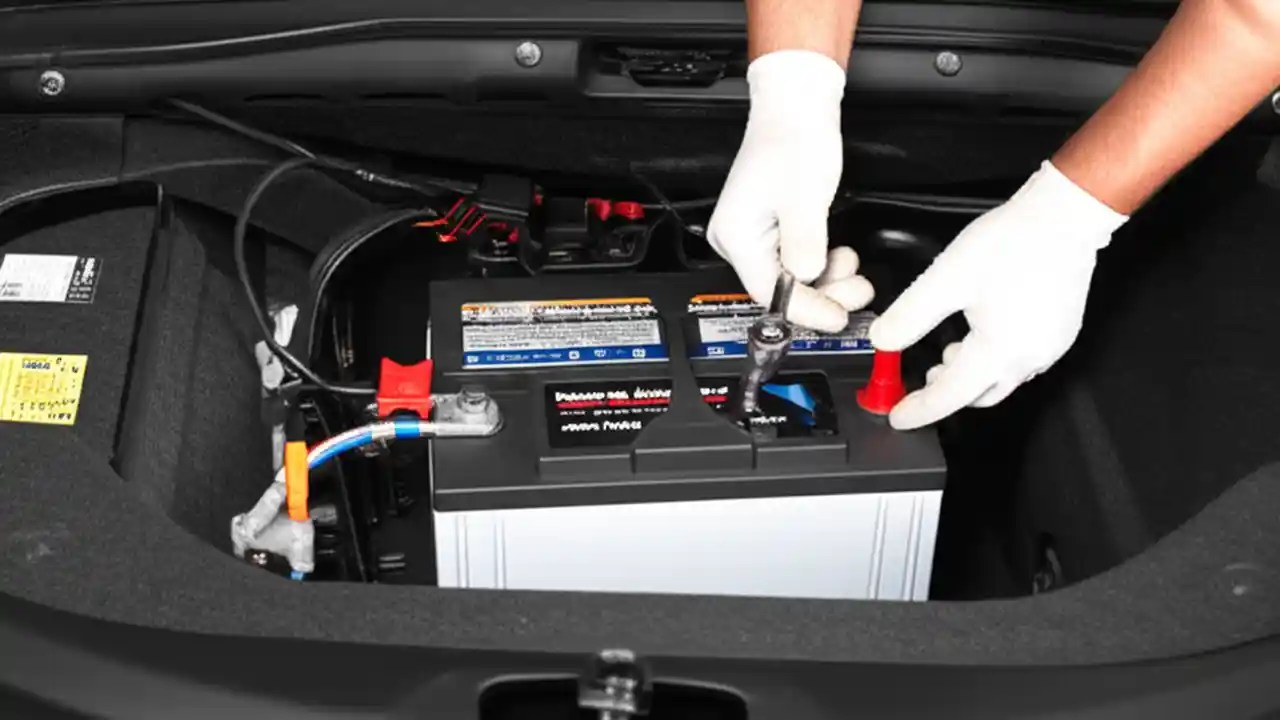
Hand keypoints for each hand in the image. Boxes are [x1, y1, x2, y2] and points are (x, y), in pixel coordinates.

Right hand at [707, 50, 873, 332]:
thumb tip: (808, 279)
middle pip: (779, 288)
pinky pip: (793, 259)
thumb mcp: (805, 199)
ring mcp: (754, 233)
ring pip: (790, 276)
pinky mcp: (770, 227)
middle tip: (855, 292)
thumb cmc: (793, 139)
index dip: (806, 309)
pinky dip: (819, 263)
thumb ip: (805, 246)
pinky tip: (838, 256)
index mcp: (737, 234)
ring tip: (852, 269)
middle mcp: (739, 238)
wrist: (795, 105)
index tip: (836, 318)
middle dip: (821, 294)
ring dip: (825, 279)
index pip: (770, 291)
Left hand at [868, 161, 1128, 429]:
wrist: (1063, 217)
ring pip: (1001, 380)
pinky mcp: (1060, 334)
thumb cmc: (1013, 243)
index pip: (951, 396)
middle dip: (946, 394)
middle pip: (979, 395)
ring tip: (946, 354)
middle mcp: (1030, 358)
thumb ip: (911, 315)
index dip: (920, 409)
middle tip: (919, 381)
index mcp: (1000, 351)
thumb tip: (884, 340)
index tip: (899, 416)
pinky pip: (1021, 363)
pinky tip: (979, 339)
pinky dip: (993, 362)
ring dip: (970, 377)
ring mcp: (1050, 348)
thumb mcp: (946, 279)